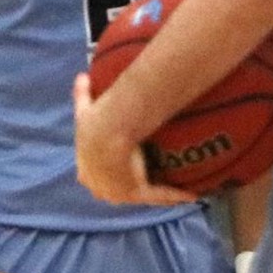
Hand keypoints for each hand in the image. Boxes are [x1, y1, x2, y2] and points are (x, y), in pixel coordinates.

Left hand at [73, 74, 197, 206]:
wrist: (107, 133)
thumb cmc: (96, 121)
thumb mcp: (85, 106)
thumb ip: (82, 94)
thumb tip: (82, 76)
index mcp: (86, 169)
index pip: (95, 175)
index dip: (107, 169)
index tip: (119, 163)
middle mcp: (100, 186)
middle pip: (116, 189)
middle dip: (127, 184)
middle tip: (146, 177)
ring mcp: (118, 193)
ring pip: (139, 194)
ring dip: (154, 191)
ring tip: (171, 189)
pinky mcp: (135, 193)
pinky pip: (158, 196)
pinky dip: (174, 195)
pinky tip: (190, 195)